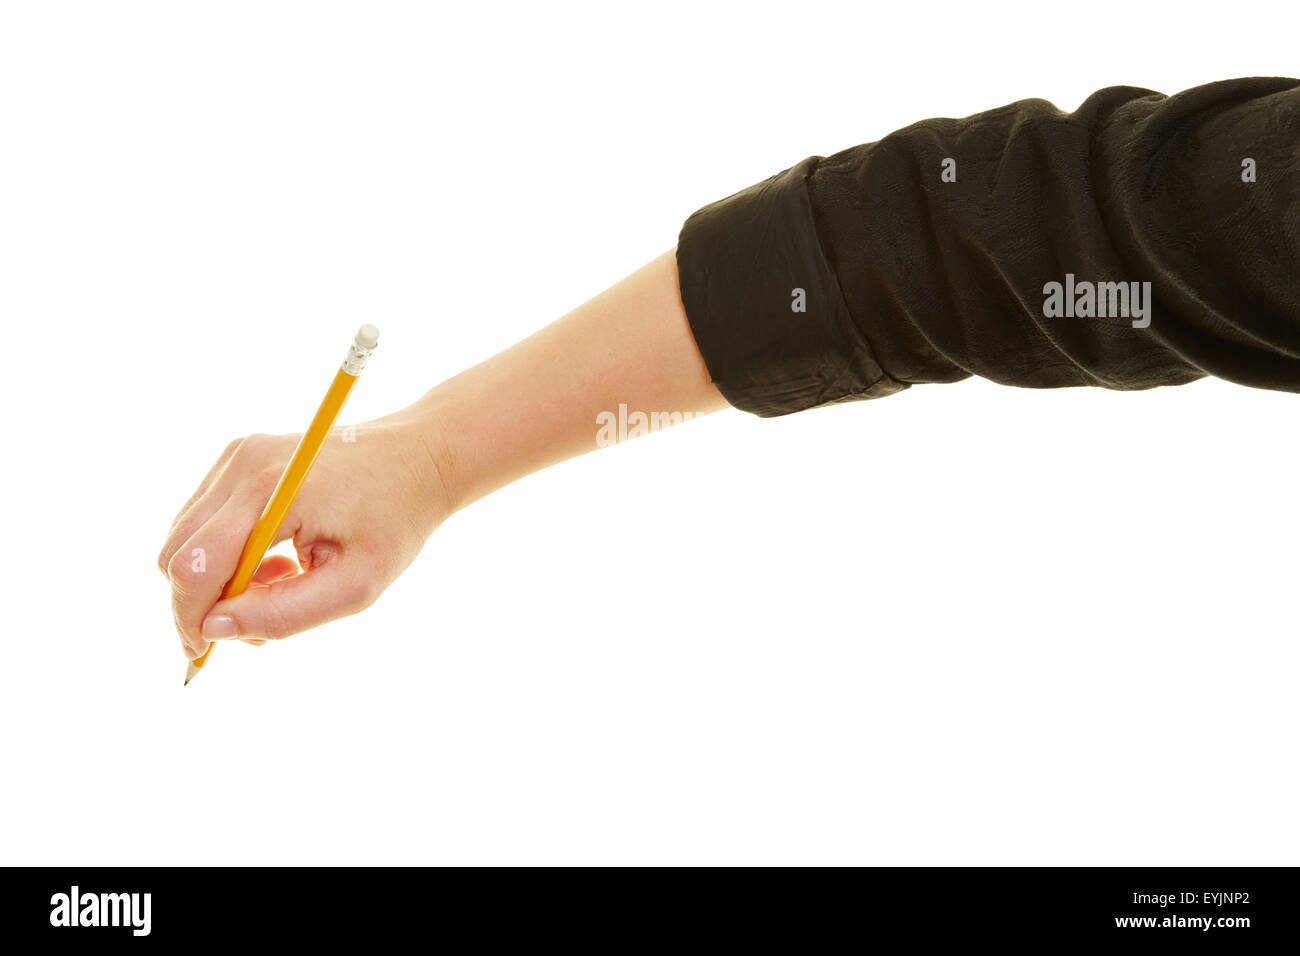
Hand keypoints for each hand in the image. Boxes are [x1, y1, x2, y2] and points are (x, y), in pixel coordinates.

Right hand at [157, 414, 448, 658]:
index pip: (194, 566)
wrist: (419, 458)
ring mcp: (237, 455)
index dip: (188, 618)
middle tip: (257, 628)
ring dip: (220, 579)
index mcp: (272, 491)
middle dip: (203, 602)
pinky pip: (203, 521)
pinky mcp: (238, 457)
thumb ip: (285, 614)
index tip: (202, 655)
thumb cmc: (395, 522)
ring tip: (284, 583)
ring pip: (185, 539)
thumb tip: (215, 630)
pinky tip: (278, 560)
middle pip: (177, 553)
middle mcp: (243, 464)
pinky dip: (227, 554)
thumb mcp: (356, 585)